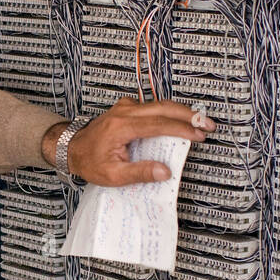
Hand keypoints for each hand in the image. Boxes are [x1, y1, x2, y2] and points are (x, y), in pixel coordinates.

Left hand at [43, 97, 214, 186]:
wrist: (71, 147)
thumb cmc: (89, 161)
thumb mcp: (112, 175)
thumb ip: (140, 172)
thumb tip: (164, 171)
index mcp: (122, 126)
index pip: (159, 124)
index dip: (182, 129)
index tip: (199, 135)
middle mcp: (125, 111)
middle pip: (164, 107)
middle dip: (189, 115)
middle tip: (208, 125)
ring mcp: (126, 107)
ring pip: (160, 104)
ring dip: (182, 112)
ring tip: (201, 123)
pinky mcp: (127, 108)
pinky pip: (153, 107)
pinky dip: (170, 113)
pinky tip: (181, 122)